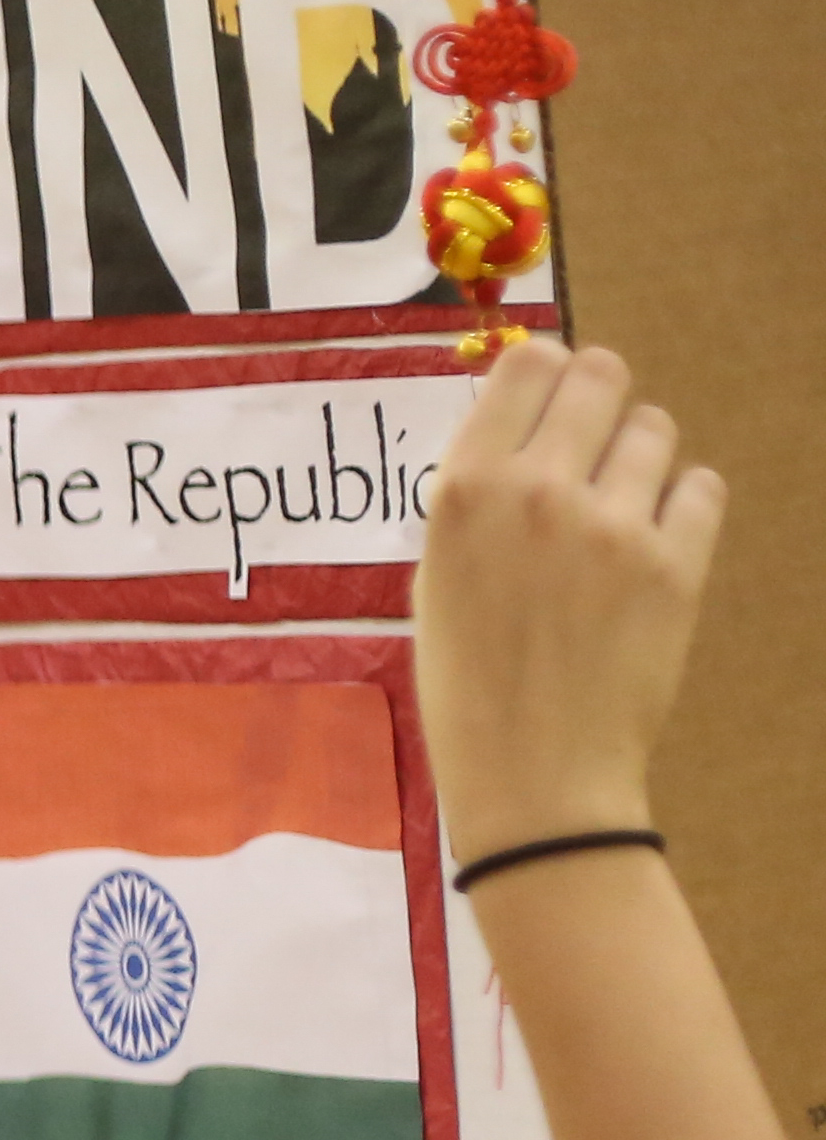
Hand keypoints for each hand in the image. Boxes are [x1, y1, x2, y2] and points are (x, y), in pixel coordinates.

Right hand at [417, 337, 725, 863]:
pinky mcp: (675, 563)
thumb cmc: (467, 688)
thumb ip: (479, 500)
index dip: (544, 375)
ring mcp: (613, 526)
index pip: (527, 364)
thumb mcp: (437, 579)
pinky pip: (701, 488)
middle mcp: (539, 492)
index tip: (548, 401)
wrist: (533, 775)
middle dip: (599, 399)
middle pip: (600, 374)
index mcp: (464, 492)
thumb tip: (527, 433)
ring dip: (640, 458)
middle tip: (593, 445)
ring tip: (619, 511)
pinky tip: (652, 547)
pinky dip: (680, 507)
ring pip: (656, 429)